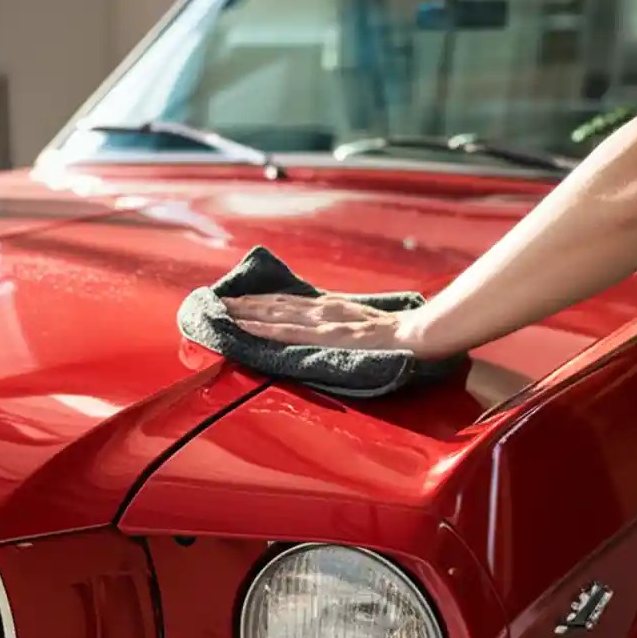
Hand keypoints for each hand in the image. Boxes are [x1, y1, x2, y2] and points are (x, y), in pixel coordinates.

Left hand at [221, 294, 442, 356]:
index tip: (238, 300)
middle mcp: (325, 311)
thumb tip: (338, 335)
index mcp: (335, 308)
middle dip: (244, 304)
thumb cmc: (405, 335)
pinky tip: (244, 328)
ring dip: (246, 313)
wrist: (423, 335)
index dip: (262, 301)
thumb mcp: (371, 326)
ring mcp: (325, 323)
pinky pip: (289, 333)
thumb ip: (350, 327)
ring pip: (276, 315)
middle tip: (214, 301)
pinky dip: (263, 329)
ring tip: (219, 312)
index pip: (290, 302)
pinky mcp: (328, 337)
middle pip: (276, 304)